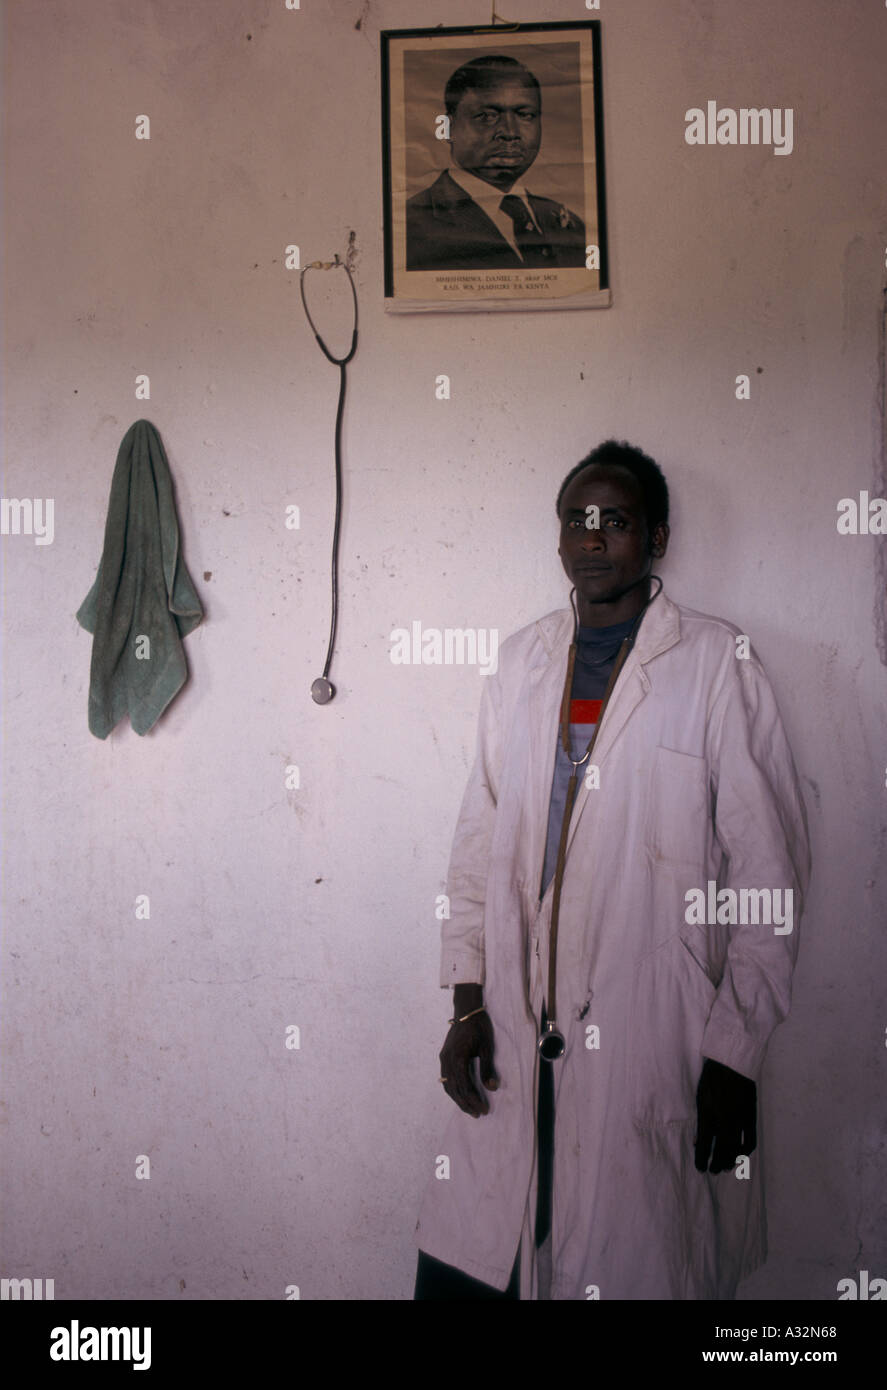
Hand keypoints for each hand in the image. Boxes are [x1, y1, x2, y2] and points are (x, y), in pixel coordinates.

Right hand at [439, 1011, 498, 1117]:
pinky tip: (459, 1094)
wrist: (467, 1010)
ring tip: (469, 1109)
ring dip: (458, 1099)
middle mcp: (447, 1060)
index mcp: (457, 1058)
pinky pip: (446, 1078)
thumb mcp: (486, 1047)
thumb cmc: (479, 1027)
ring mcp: (443, 1058)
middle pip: (454, 1089)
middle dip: (465, 1104)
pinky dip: (452, 1089)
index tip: (483, 1109)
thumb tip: (492, 1088)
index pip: (464, 1086)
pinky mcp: (444, 1056)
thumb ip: (487, 1068)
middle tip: (477, 1114)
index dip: (473, 1100)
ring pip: (448, 1085)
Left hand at [694, 1058, 756, 1172]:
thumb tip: (698, 1140)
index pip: (705, 1143)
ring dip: (731, 1161)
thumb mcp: (700, 1097)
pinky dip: (745, 1152)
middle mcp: (725, 1119)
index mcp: (709, 1113)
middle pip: (722, 1150)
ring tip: (725, 1167)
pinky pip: (750, 1140)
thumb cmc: (712, 1078)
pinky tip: (740, 1155)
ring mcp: (740, 1119)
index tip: (700, 1168)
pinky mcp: (751, 1117)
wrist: (733, 1063)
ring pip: (736, 1148)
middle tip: (713, 1171)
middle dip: (717, 1163)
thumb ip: (701, 1120)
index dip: (702, 1159)